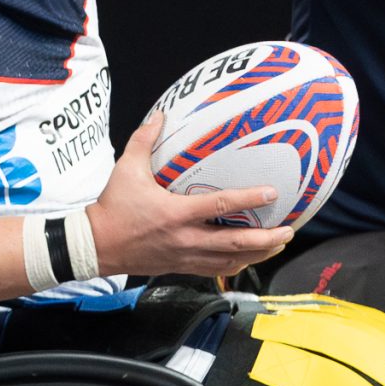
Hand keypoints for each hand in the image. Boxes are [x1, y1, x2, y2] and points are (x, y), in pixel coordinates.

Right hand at [88, 110, 296, 278]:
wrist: (96, 246)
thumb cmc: (112, 208)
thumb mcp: (126, 170)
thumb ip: (144, 141)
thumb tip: (160, 116)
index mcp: (175, 214)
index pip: (220, 206)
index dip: (248, 199)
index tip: (272, 193)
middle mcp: (186, 238)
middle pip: (236, 243)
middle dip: (266, 239)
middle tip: (288, 230)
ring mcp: (185, 256)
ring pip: (230, 261)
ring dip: (258, 254)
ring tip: (279, 245)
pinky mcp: (182, 267)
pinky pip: (216, 270)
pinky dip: (236, 264)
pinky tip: (249, 258)